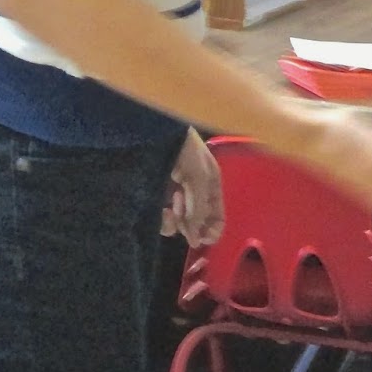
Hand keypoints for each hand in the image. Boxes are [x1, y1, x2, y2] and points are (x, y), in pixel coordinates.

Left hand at [160, 127, 223, 247]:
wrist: (154, 130)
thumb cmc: (183, 147)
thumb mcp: (199, 176)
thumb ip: (199, 208)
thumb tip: (195, 241)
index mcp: (211, 186)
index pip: (217, 218)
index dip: (212, 231)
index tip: (201, 239)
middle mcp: (194, 193)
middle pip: (197, 223)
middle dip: (191, 222)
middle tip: (180, 210)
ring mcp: (174, 196)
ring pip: (179, 223)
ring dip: (177, 220)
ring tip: (171, 205)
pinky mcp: (155, 197)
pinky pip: (162, 218)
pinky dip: (163, 218)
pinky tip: (162, 208)